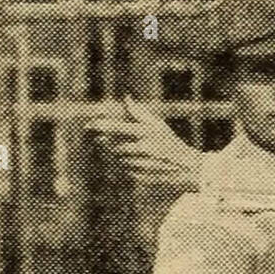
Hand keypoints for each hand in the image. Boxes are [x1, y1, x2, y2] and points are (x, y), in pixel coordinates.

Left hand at [88, 96, 202, 190]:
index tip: (88, 125)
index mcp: (145, 132)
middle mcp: (142, 147)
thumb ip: (139, 113)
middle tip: (98, 138)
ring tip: (129, 150)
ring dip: (117, 153)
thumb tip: (126, 98)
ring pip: (118, 157)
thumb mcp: (158, 125)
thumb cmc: (170, 143)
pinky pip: (124, 169)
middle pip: (113, 144)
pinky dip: (126, 164)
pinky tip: (136, 162)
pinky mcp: (140, 175)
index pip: (117, 127)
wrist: (186, 168)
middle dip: (105, 141)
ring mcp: (141, 163)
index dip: (101, 126)